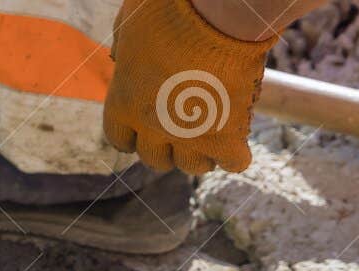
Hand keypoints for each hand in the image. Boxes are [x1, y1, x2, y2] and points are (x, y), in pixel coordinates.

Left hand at [102, 0, 276, 174]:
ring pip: (193, 166)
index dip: (134, 136)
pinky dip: (237, 155)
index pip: (120, 139)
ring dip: (201, 154)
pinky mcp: (225, 138)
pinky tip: (239, 142)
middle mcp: (151, 127)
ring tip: (213, 133)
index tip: (146, 127)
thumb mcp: (131, 22)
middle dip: (168, 147)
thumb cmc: (170, 8)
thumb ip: (123, 45)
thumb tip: (119, 57)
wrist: (216, 11)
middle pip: (155, 159)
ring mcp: (188, 137)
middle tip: (184, 128)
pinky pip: (233, 163)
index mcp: (123, 103)